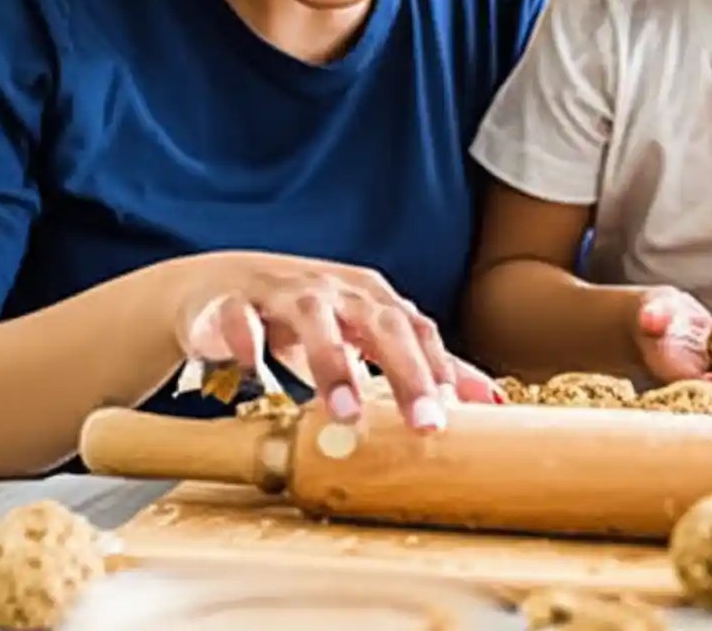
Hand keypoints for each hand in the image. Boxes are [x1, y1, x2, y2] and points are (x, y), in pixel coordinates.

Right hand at [177, 257, 499, 431]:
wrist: (220, 288)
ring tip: (348, 412)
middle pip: (379, 323)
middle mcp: (335, 291)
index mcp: (371, 299)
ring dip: (333, 363)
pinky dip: (247, 339)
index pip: (416, 330)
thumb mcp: (366, 338)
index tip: (459, 411)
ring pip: (314, 319)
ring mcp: (283, 292)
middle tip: (425, 424)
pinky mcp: (231, 302)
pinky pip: (239, 317)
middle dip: (406, 372)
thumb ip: (424, 367)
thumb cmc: (307, 318)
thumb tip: (490, 399)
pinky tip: (256, 369)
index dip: (440, 368)